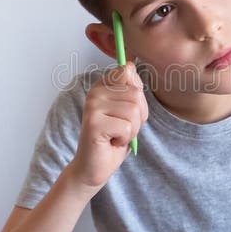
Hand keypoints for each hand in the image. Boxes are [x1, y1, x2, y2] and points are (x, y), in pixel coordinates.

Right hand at [70, 62, 147, 189]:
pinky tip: (111, 142)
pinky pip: (127, 127)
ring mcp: (92, 106)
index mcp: (103, 85)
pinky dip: (125, 139)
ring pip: (134, 111)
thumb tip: (130, 65)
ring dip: (132, 129)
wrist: (95, 167)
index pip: (129, 71)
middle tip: (122, 128)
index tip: (126, 111)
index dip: (137, 96)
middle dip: (138, 117)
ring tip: (116, 135)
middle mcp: (95, 92)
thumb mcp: (129, 110)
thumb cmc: (114, 138)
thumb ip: (132, 89)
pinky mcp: (93, 123)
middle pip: (136, 94)